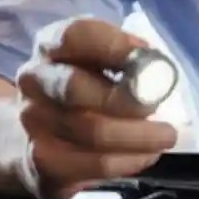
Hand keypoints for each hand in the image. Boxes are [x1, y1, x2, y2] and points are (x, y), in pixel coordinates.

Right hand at [14, 16, 178, 198]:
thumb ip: (125, 56)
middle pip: (76, 88)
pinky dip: (129, 160)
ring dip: (138, 136)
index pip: (76, 36)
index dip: (116, 47)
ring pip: (91, 131)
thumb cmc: (87, 88)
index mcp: (51, 45)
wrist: (38, 138)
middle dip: (128, 100)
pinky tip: (145, 155)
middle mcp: (34, 80)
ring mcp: (34, 123)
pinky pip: (94, 163)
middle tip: (159, 108)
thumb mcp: (101, 61)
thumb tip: (157, 67)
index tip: (153, 61)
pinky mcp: (44, 162)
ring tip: (165, 136)